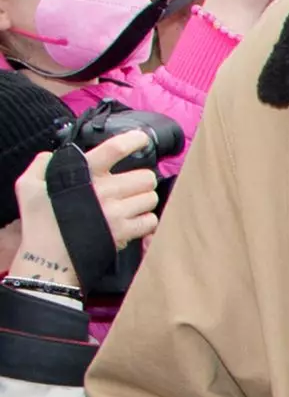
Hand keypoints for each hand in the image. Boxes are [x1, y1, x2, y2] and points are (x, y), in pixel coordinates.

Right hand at [8, 132, 162, 284]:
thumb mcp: (29, 185)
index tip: (142, 139)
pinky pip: (150, 220)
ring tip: (128, 205)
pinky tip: (131, 222)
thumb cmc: (40, 220)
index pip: (115, 148)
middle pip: (146, 176)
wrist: (46, 257)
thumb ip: (42, 164)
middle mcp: (103, 191)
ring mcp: (115, 212)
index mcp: (83, 174)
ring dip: (143, 201)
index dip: (134, 140)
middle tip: (130, 187)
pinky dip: (145, 221)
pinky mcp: (123, 232)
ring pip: (151, 197)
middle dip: (141, 180)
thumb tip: (54, 155)